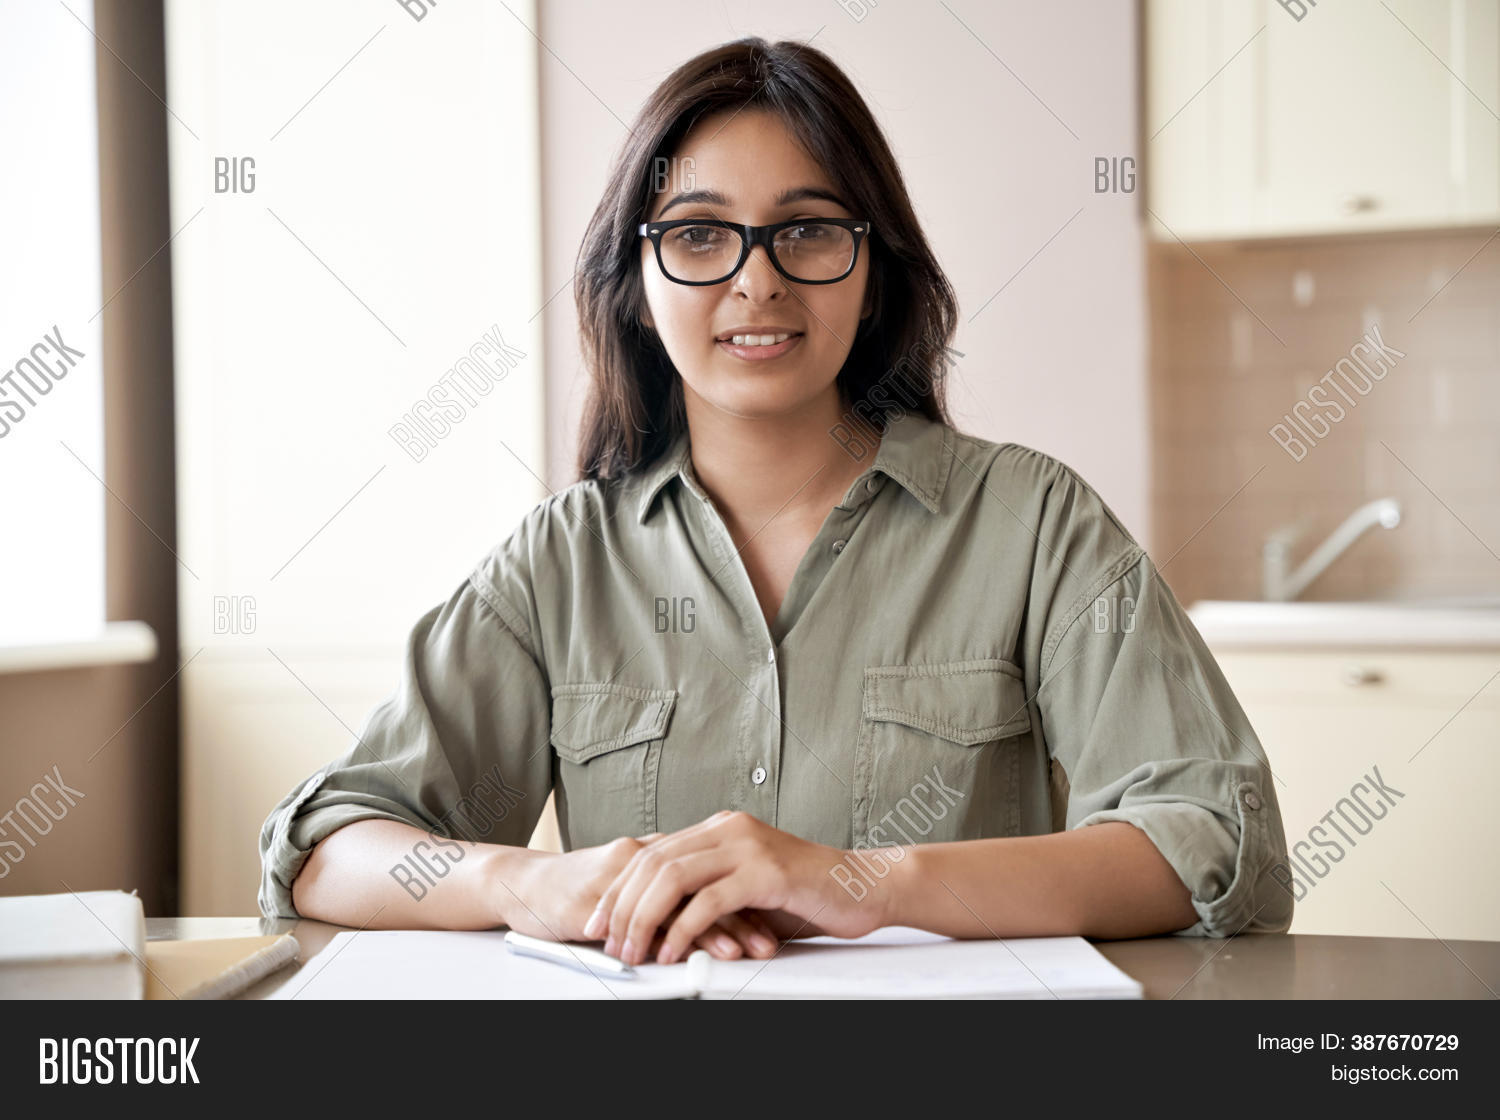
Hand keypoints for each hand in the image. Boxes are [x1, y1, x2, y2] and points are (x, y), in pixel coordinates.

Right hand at [495, 834, 777, 960]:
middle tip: (770, 942)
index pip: (713, 873)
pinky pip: (643, 912)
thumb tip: (705, 915)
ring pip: (682, 898)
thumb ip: (663, 895)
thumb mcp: (628, 888)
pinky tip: (689, 950)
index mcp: (658, 852)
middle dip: (743, 916)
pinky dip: (671, 932)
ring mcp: (625, 868)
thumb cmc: (576, 890)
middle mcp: (646, 853)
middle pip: (706, 884)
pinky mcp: (602, 888)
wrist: (524, 883)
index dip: (746, 898)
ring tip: (744, 952)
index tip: (774, 921)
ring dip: (716, 928)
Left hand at [584, 810, 887, 965]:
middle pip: (653, 863)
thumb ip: (711, 892)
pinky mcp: (765, 873)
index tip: (599, 920)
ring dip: (645, 919)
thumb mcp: (749, 887)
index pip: (652, 852)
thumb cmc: (808, 893)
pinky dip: (683, 930)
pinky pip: (709, 902)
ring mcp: (747, 847)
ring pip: (672, 879)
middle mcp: (729, 829)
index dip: (619, 888)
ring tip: (634, 951)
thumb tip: (663, 922)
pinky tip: (673, 951)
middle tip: (608, 942)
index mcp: (721, 827)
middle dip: (621, 906)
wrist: (864, 886)